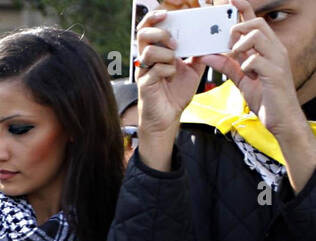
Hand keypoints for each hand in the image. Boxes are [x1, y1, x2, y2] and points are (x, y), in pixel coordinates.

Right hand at [134, 8, 208, 167]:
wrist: (169, 117)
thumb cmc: (176, 93)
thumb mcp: (193, 69)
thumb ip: (199, 53)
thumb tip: (209, 38)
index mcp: (158, 51)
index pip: (151, 27)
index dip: (155, 17)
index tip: (167, 12)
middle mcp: (148, 59)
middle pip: (142, 34)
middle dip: (159, 31)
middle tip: (174, 40)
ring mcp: (145, 71)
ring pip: (147, 51)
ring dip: (165, 52)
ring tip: (175, 60)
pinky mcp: (145, 85)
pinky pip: (154, 70)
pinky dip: (166, 70)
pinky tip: (171, 76)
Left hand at [203, 1, 311, 145]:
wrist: (280, 118)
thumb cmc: (264, 96)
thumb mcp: (241, 79)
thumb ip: (227, 65)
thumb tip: (206, 55)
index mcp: (267, 48)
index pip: (255, 22)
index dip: (242, 9)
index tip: (228, 1)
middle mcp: (274, 49)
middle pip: (256, 23)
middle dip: (237, 29)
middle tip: (229, 45)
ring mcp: (276, 59)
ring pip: (257, 36)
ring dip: (240, 44)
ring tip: (237, 57)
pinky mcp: (275, 73)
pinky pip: (256, 60)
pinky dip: (245, 64)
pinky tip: (246, 73)